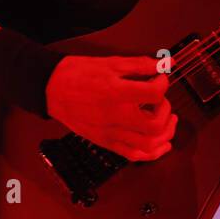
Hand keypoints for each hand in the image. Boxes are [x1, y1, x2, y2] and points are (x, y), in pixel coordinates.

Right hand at [45, 55, 176, 161]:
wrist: (51, 89)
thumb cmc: (77, 74)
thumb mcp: (110, 63)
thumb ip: (139, 65)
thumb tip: (164, 64)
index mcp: (116, 93)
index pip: (153, 94)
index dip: (163, 83)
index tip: (159, 78)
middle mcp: (115, 116)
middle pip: (154, 125)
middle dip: (166, 111)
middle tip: (162, 101)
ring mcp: (110, 132)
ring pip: (148, 145)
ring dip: (165, 135)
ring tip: (168, 122)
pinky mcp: (105, 142)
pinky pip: (133, 155)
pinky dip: (151, 153)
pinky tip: (160, 145)